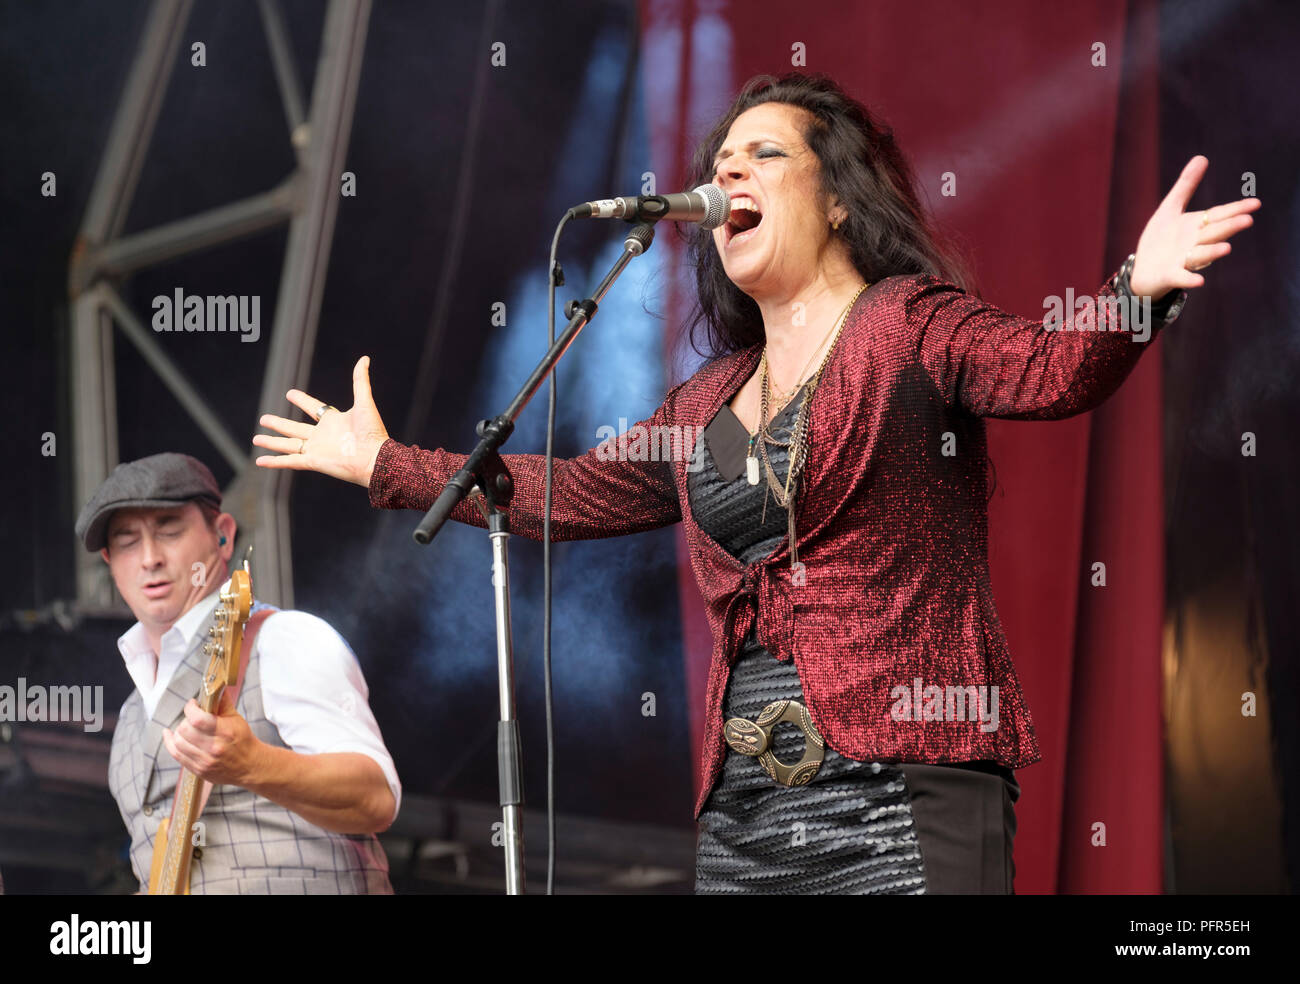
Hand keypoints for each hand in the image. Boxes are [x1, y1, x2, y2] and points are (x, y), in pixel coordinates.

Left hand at [162, 691, 261, 786]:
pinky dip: (170, 743)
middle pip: (184, 730)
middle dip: (186, 720)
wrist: (249, 765)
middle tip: (192, 718)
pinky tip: (169, 735)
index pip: (197, 719)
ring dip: (179, 732)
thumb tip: (216, 685)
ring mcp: (205, 761)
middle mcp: (214, 747)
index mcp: (225, 732)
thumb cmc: (243, 740)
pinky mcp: (198, 770)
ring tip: (186, 728)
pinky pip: (176, 754)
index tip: (192, 704)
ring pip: (178, 742)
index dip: (190, 708)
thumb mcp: (236, 718)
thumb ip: (223, 702)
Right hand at [253, 355, 389, 487]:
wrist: (375, 458)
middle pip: (294, 428)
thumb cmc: (373, 432)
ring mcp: (317, 449)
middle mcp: (323, 436)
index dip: (302, 400)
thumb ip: (360, 381)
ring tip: (256, 438)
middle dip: (279, 424)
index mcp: (333, 421)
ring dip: (272, 442)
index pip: (313, 408)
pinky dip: (274, 462)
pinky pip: (290, 461)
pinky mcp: (314, 462)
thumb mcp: (364, 402)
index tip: (289, 393)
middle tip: (263, 418)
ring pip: (288, 444)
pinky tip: (260, 460)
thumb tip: (364, 358)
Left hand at [1130, 155, 1259, 298]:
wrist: (1143, 269)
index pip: (1218, 216)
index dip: (1235, 210)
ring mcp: (1183, 260)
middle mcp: (1194, 243)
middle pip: (1213, 233)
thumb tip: (1202, 157)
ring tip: (1227, 248)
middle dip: (1229, 227)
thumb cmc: (1161, 239)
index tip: (1255, 204)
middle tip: (1247, 220)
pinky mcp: (1170, 275)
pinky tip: (1199, 281)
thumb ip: (1186, 185)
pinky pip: (1182, 277)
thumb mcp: (1170, 209)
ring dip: (1212, 251)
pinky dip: (1189, 279)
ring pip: (1200, 255)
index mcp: (1196, 226)